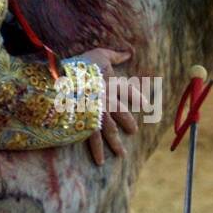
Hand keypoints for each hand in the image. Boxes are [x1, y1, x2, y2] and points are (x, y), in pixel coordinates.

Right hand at [76, 47, 139, 165]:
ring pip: (110, 131)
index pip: (129, 91)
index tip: (145, 105)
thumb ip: (115, 55)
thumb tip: (128, 52)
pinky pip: (93, 140)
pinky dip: (97, 150)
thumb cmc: (83, 65)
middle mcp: (110, 101)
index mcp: (114, 84)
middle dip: (128, 123)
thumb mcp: (100, 54)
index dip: (137, 97)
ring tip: (121, 154)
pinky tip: (99, 160)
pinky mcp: (87, 123)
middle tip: (134, 131)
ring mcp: (99, 114)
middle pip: (123, 114)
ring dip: (116, 143)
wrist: (66, 80)